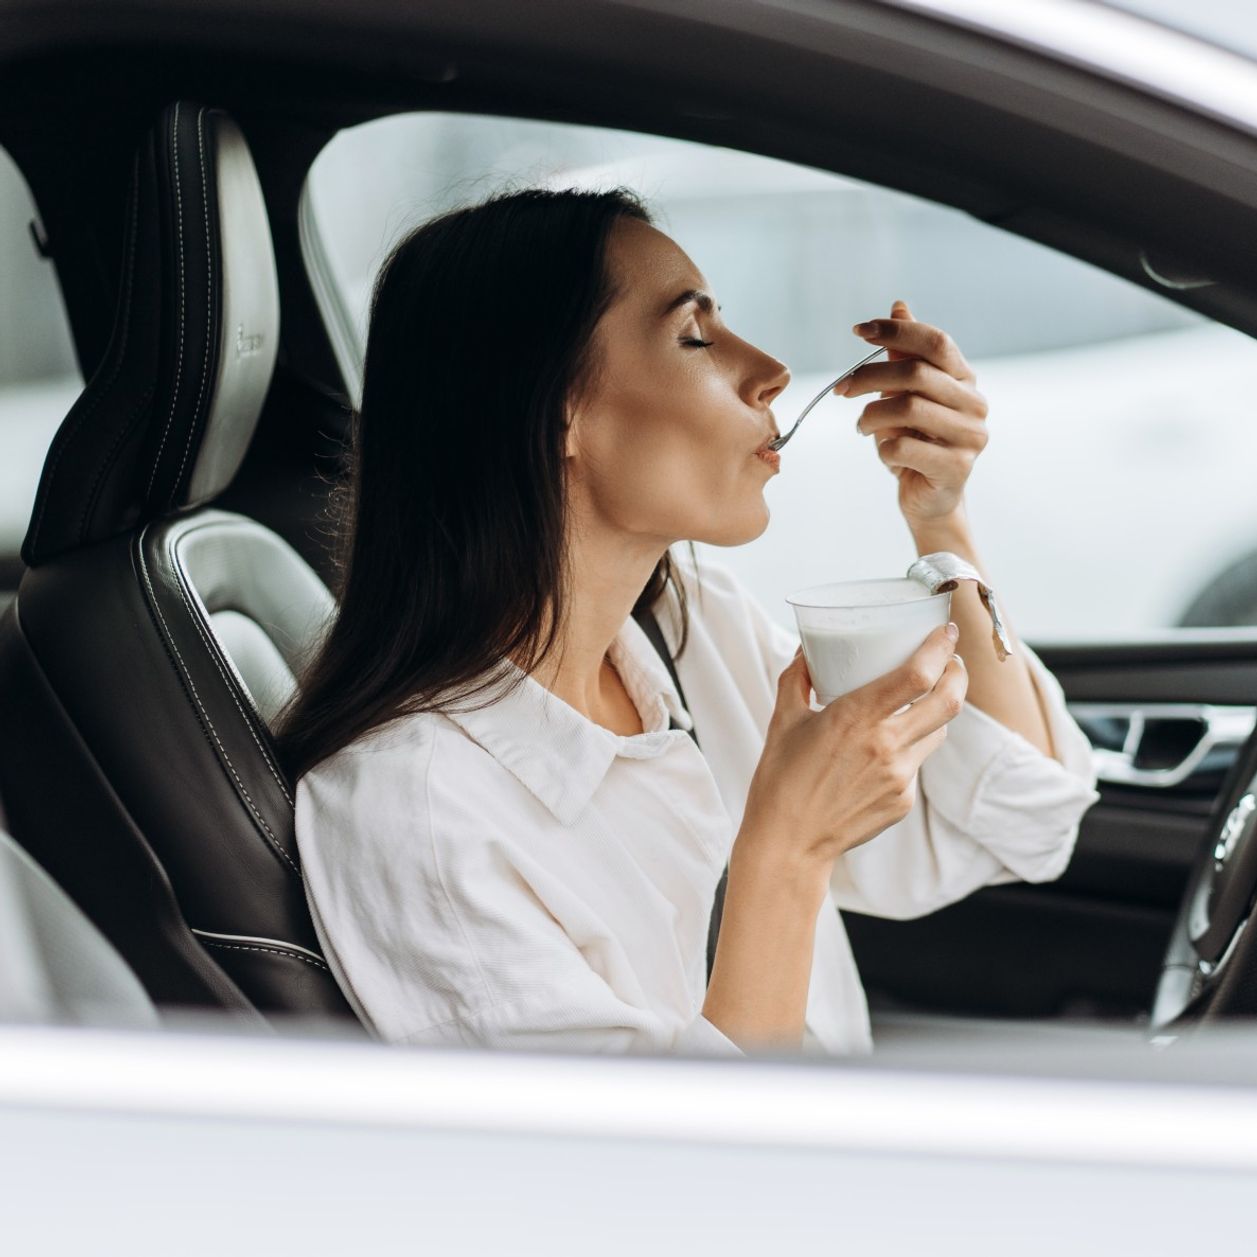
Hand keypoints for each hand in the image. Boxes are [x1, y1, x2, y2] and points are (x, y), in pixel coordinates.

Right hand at [740, 624, 968, 876]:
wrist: (788, 842)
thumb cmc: (780, 780)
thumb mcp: (783, 720)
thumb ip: (796, 679)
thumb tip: (805, 650)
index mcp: (855, 717)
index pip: (918, 674)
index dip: (941, 648)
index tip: (946, 631)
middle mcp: (885, 745)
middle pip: (948, 700)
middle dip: (958, 674)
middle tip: (951, 661)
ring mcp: (899, 776)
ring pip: (937, 731)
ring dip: (936, 710)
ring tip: (922, 700)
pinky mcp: (903, 800)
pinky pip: (917, 763)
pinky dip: (909, 748)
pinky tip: (886, 749)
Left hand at [837, 299, 988, 525]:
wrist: (929, 498)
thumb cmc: (917, 441)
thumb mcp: (907, 394)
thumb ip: (905, 355)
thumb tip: (899, 306)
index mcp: (965, 379)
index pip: (935, 341)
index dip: (896, 332)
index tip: (859, 330)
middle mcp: (975, 403)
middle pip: (916, 373)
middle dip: (869, 377)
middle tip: (841, 389)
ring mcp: (970, 436)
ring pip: (907, 409)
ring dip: (872, 416)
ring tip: (861, 427)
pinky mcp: (956, 467)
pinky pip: (903, 447)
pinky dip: (883, 449)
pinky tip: (885, 454)